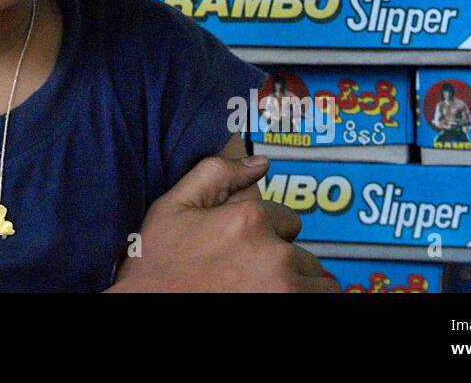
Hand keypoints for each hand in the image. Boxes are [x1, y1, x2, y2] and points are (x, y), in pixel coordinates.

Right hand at [109, 155, 340, 292]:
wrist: (148, 308)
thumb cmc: (157, 269)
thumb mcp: (173, 209)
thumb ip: (216, 174)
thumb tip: (260, 163)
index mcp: (248, 218)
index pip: (282, 218)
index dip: (258, 235)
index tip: (235, 253)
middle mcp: (275, 252)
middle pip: (297, 249)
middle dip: (276, 259)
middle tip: (243, 275)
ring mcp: (287, 289)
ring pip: (313, 277)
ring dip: (294, 282)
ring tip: (257, 289)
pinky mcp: (292, 308)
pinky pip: (322, 297)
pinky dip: (304, 296)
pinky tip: (274, 296)